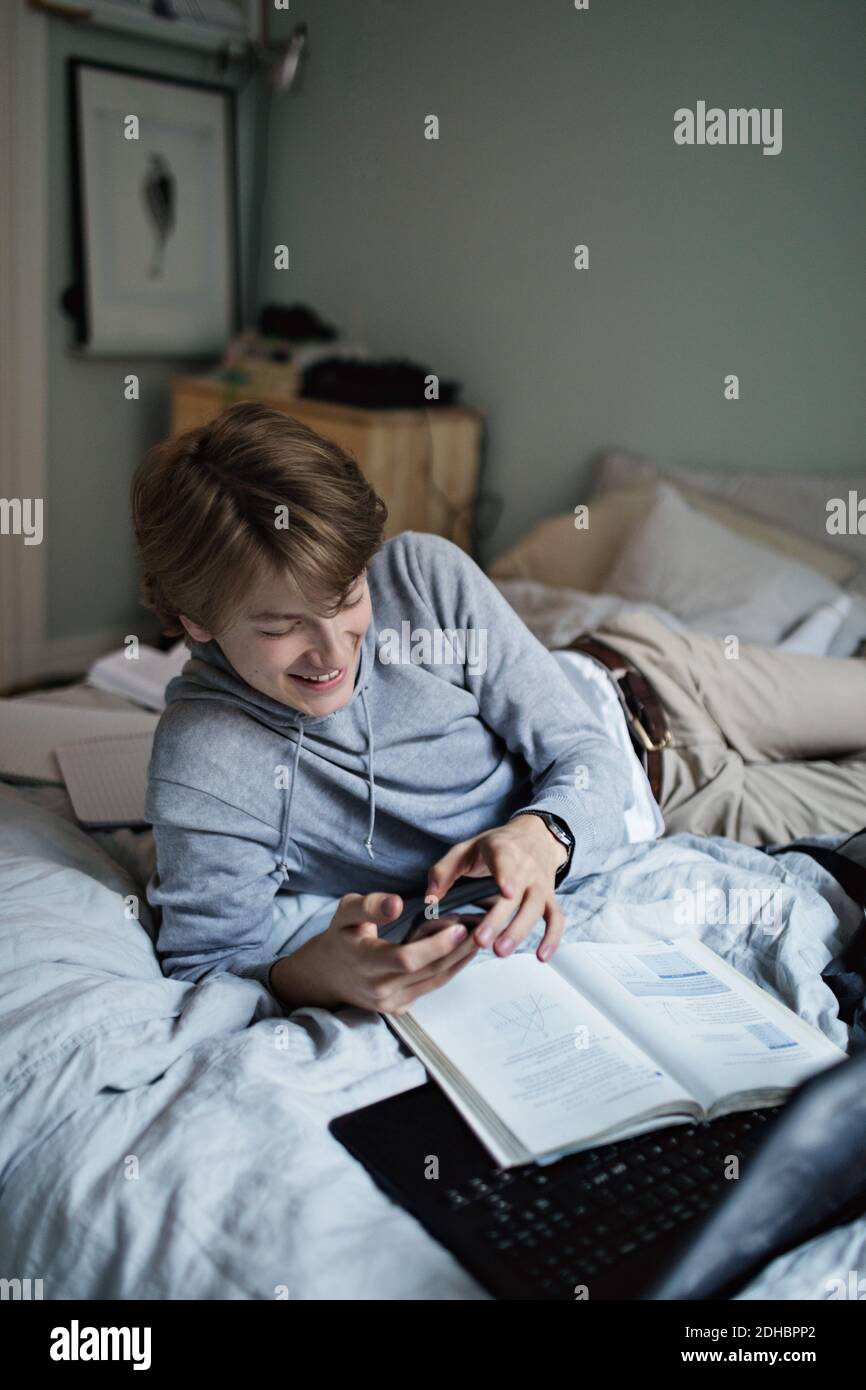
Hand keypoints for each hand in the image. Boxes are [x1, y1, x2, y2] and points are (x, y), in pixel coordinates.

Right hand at [268, 891, 479, 1014]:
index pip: (406, 959)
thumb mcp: (345, 912)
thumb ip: (369, 906)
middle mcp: (379, 989)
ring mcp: (391, 1003)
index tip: (459, 926)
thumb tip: (396, 903)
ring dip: (461, 959)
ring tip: (480, 935)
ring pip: (435, 981)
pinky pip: (432, 986)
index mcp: (364, 963)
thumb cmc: (341, 936)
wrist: (328, 975)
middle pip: (428, 971)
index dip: (435, 945)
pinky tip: (464, 949)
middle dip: (458, 949)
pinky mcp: (401, 1007)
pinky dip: (450, 967)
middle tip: (481, 925)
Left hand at [425, 815, 566, 961]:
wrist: (535, 836)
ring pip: (535, 909)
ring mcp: (540, 885)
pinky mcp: (550, 898)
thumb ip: (443, 872)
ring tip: (500, 951)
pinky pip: (556, 919)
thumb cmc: (495, 846)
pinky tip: (541, 957)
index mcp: (502, 850)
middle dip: (500, 919)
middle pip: (516, 896)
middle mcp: (525, 868)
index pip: (506, 861)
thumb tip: (429, 901)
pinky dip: (552, 938)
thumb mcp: (465, 850)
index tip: (506, 892)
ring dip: (520, 931)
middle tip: (482, 940)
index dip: (507, 875)